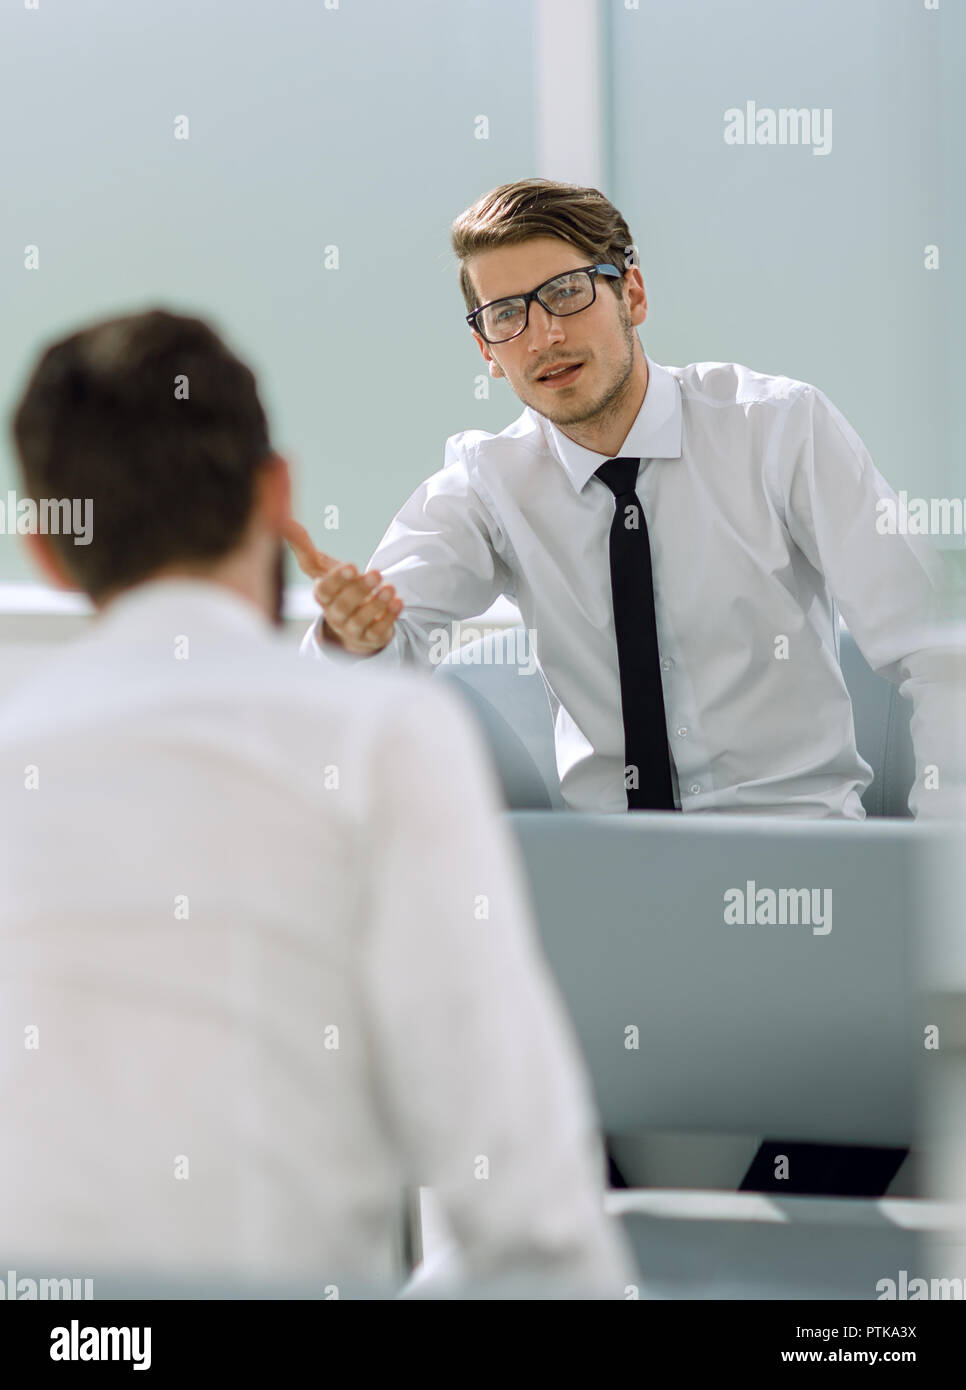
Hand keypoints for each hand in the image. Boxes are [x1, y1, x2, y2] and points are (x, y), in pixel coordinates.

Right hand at [283, 518, 403, 654]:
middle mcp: (335, 616)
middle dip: (359, 590)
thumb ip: (304, 547)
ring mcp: (353, 629)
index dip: (337, 580)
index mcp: (323, 597)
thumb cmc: (336, 591)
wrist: (353, 625)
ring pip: (361, 620)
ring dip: (376, 604)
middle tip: (376, 573)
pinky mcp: (372, 637)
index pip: (324, 591)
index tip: (351, 566)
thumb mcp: (321, 569)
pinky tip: (398, 602)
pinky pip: (379, 631)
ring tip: (390, 588)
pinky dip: (389, 617)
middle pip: (343, 606)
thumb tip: (284, 520)